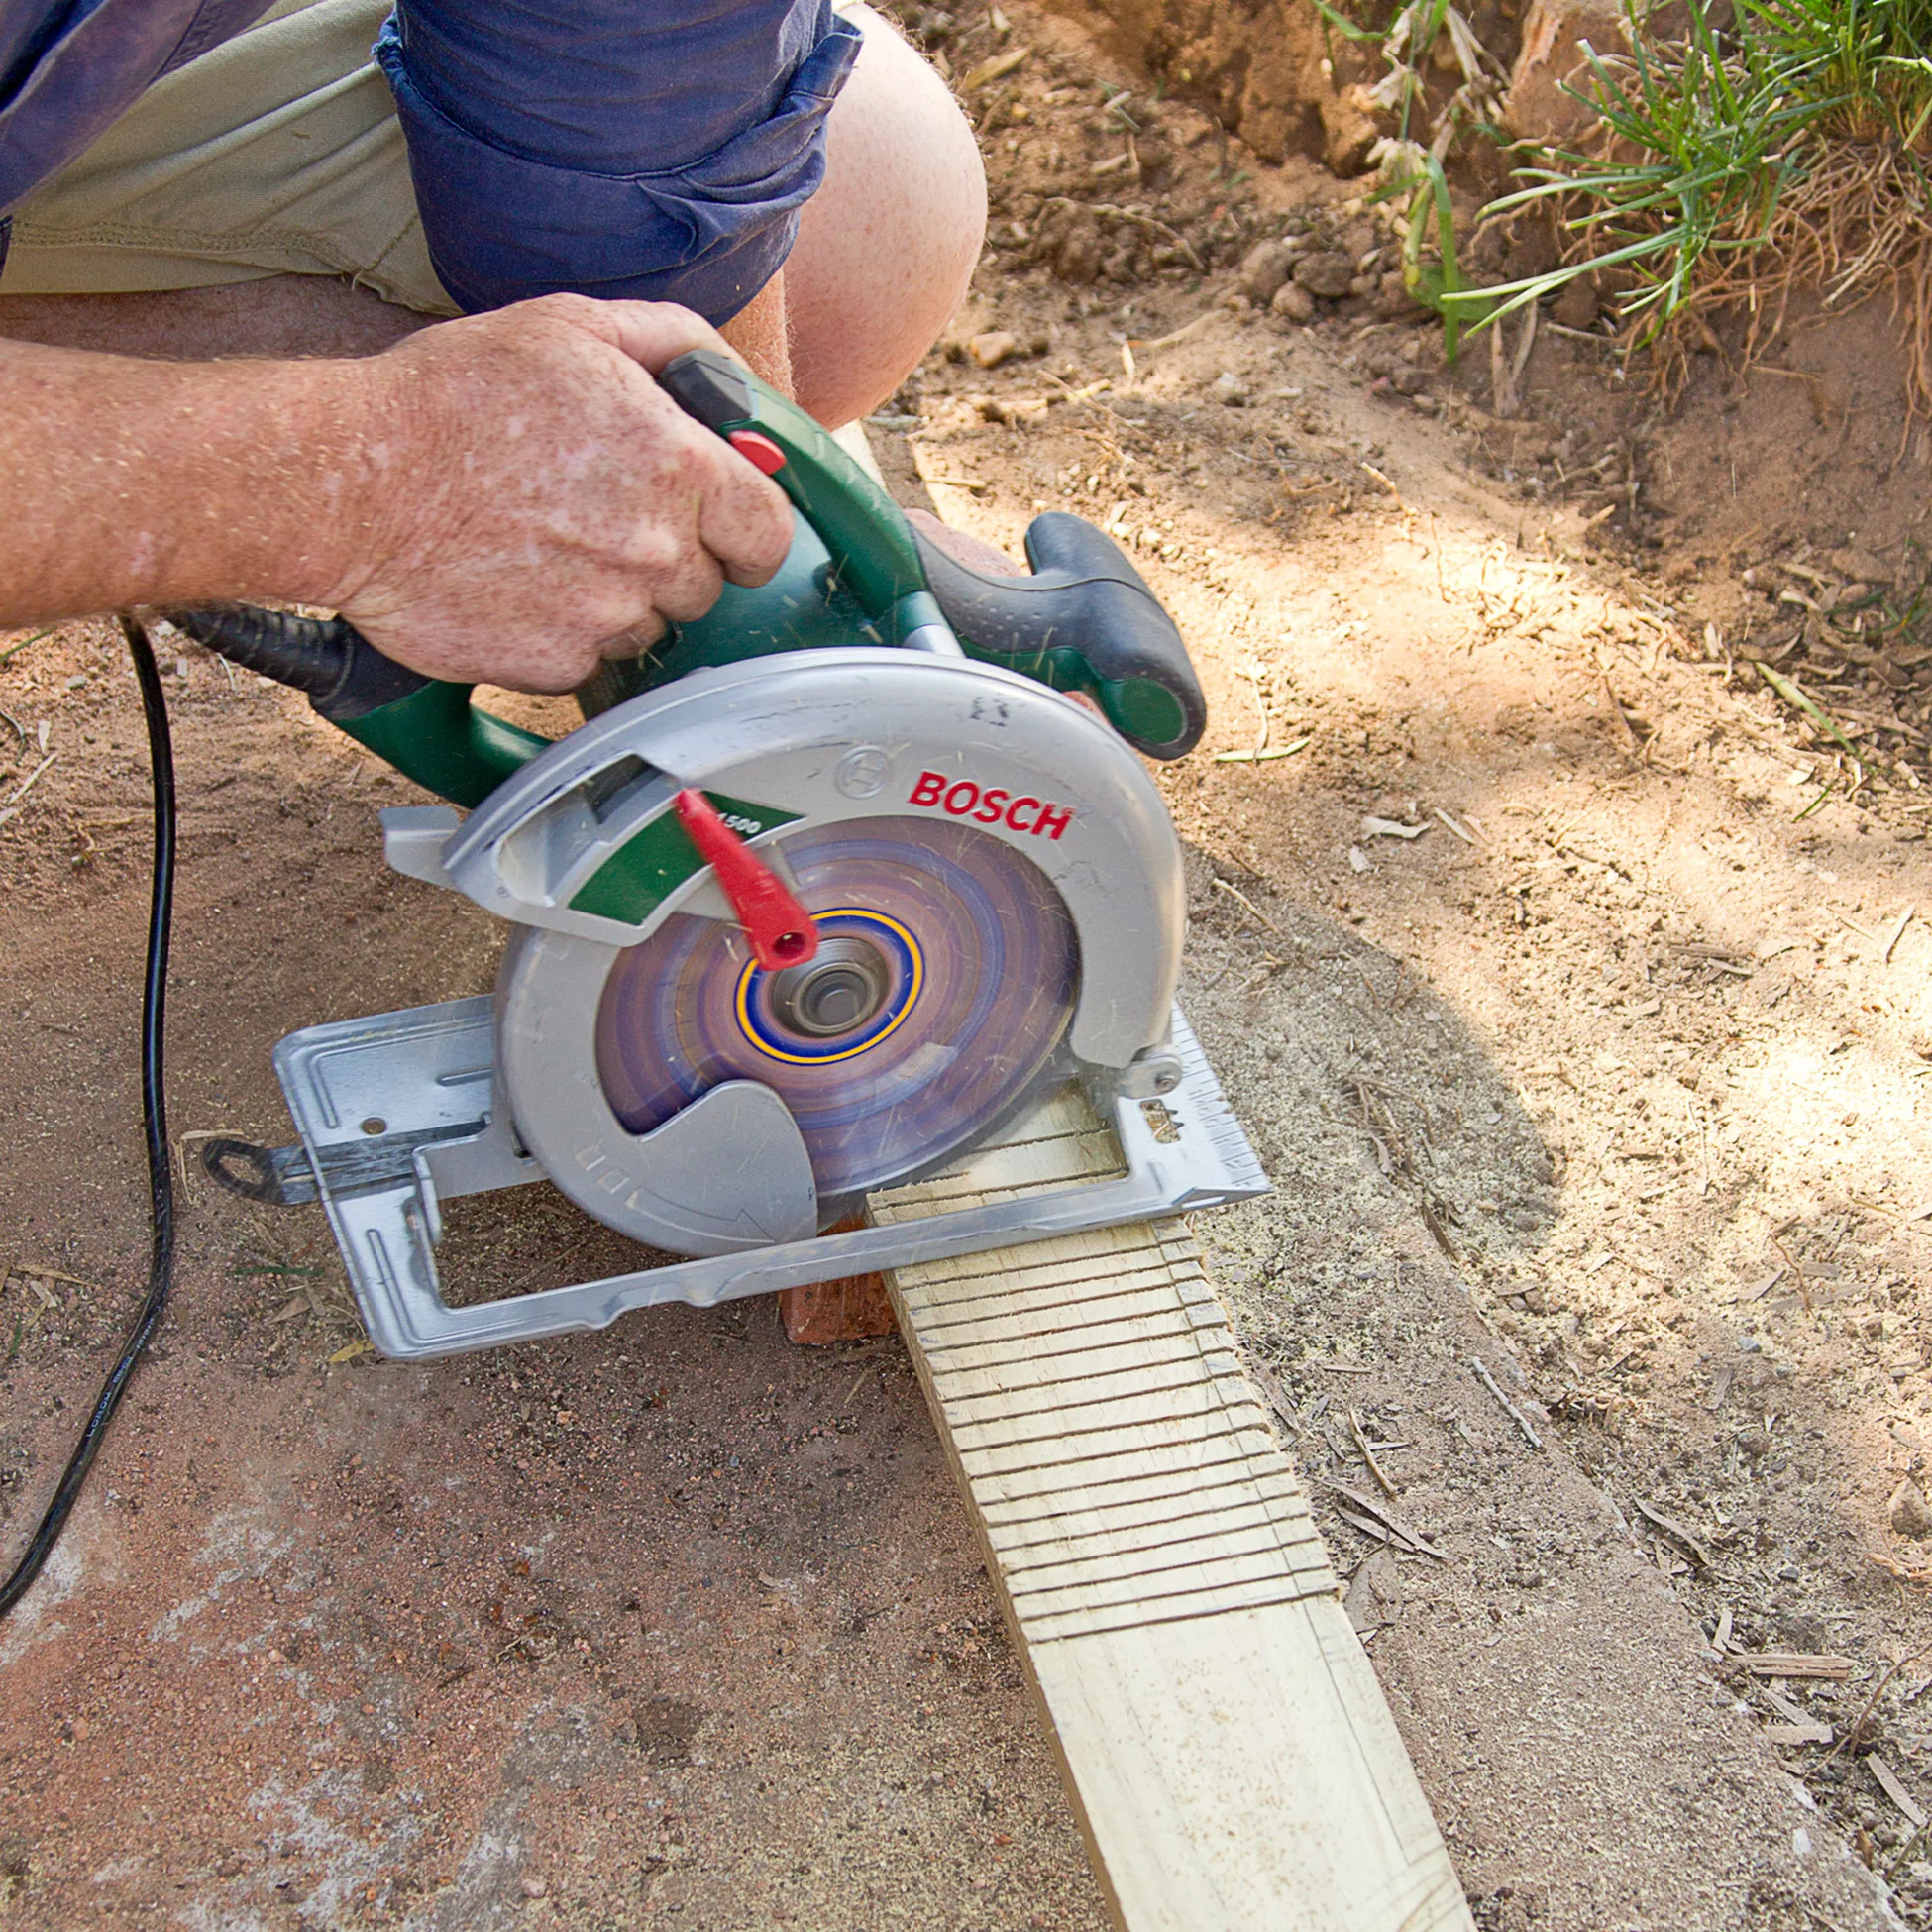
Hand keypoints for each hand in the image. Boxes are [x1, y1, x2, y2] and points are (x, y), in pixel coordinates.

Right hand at [328, 296, 793, 691]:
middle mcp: (654, 552)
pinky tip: (514, 583)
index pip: (768, 535)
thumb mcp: (573, 326)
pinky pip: (587, 659)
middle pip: (705, 584)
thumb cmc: (453, 398)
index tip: (721, 527)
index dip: (746, 532)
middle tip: (596, 515)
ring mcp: (606, 616)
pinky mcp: (555, 665)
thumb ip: (675, 344)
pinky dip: (561, 632)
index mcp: (678, 468)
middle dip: (668, 557)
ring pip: (647, 626)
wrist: (351, 482)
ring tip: (544, 544)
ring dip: (614, 597)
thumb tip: (731, 386)